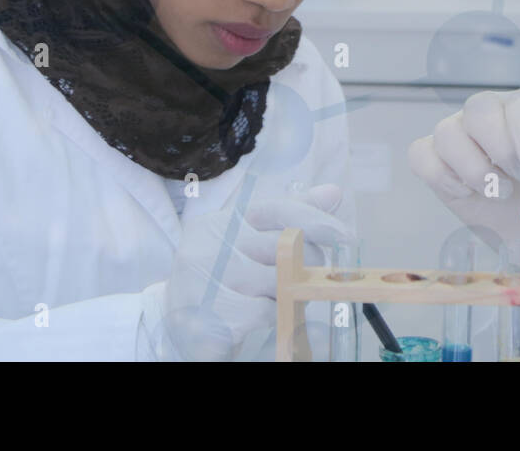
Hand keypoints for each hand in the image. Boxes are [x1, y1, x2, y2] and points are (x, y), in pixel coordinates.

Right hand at [159, 182, 350, 360]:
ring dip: (290, 294)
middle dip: (306, 266)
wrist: (174, 327)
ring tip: (276, 299)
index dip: (317, 219)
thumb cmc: (221, 279)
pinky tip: (259, 318)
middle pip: (286, 247)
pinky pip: (267, 313)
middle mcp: (210, 244)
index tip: (346, 235)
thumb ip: (289, 218)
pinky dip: (275, 317)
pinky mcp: (212, 317)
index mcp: (222, 221)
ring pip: (280, 283)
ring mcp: (207, 280)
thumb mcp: (249, 242)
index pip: (279, 209)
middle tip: (303, 279)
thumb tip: (333, 193)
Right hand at [408, 89, 519, 268]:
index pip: (518, 102)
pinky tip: (468, 194)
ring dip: (472, 167)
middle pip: (478, 108)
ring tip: (498, 192)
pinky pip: (421, 155)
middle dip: (496, 145)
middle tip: (516, 178)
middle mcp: (495, 118)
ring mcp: (464, 139)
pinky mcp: (441, 165)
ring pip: (447, 132)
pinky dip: (442, 176)